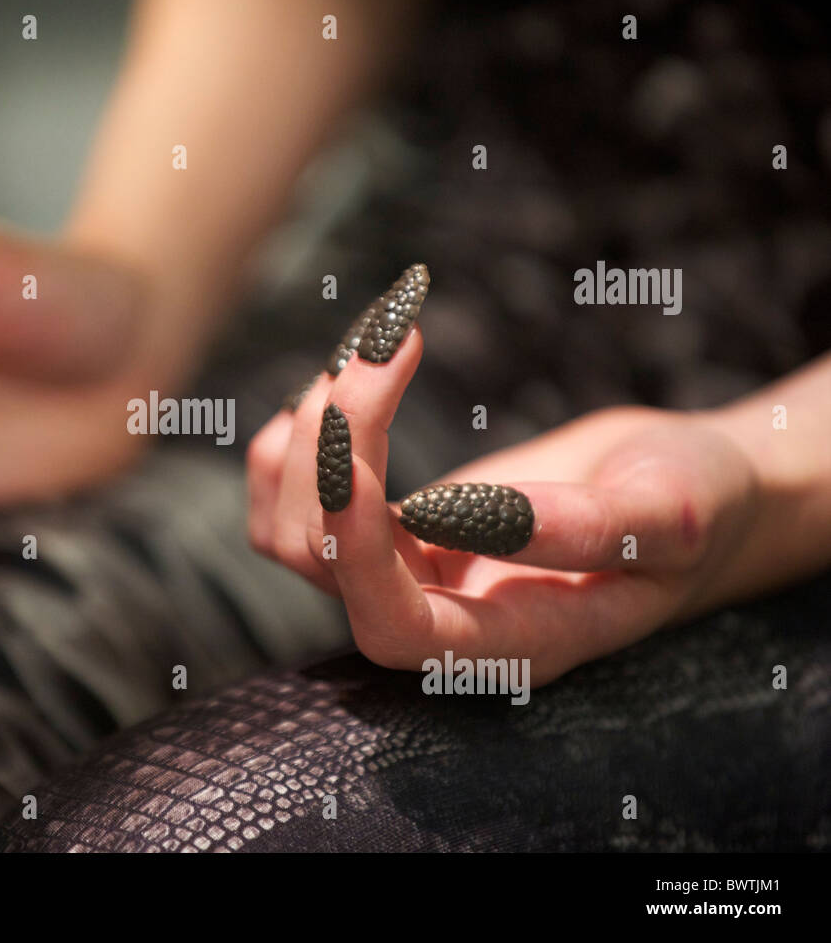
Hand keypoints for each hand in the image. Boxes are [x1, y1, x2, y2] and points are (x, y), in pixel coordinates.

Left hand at [247, 316, 759, 684]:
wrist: (683, 485)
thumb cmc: (695, 504)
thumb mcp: (665, 514)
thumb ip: (582, 531)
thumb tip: (466, 520)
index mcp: (511, 641)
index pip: (395, 628)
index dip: (352, 548)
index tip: (348, 449)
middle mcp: (443, 618)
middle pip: (324, 563)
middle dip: (331, 451)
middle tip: (384, 345)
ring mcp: (406, 576)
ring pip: (292, 530)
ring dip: (307, 435)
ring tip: (371, 349)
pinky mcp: (388, 531)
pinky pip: (300, 502)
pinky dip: (298, 440)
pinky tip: (339, 384)